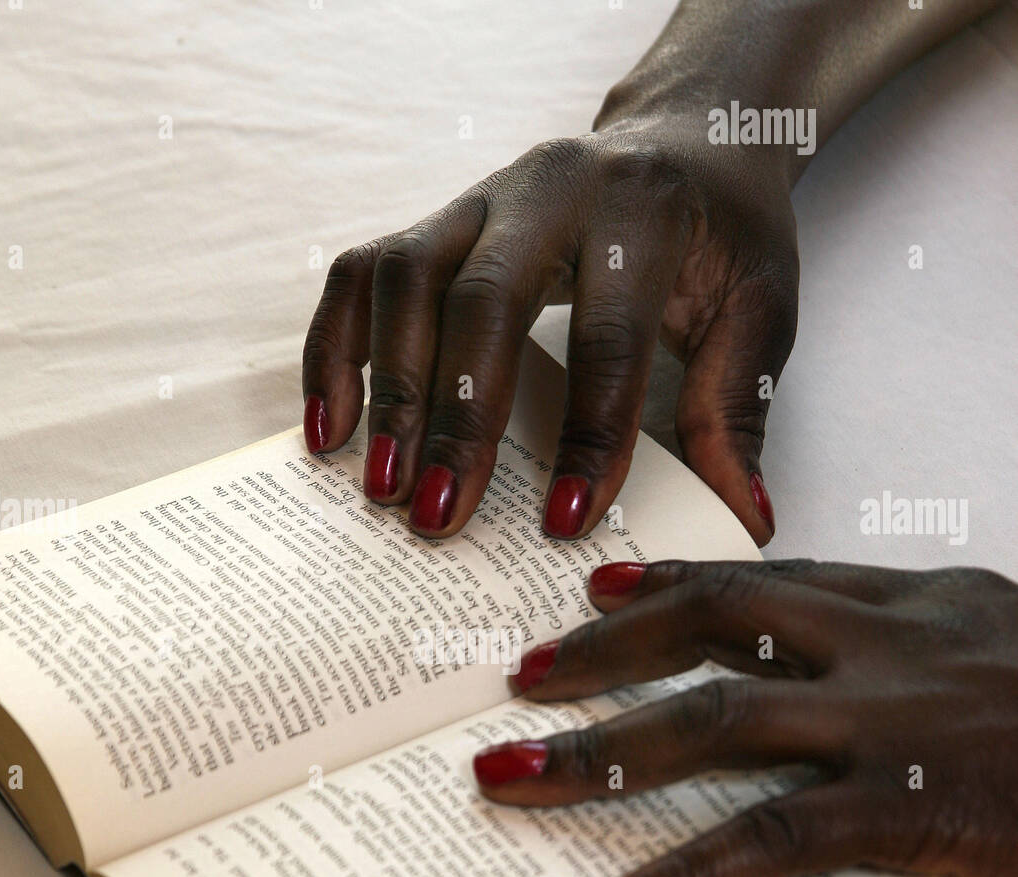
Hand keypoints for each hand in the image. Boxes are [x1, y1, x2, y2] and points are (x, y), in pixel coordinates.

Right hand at [302, 98, 798, 543]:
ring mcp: (478, 199)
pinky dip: (337, 351)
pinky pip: (362, 275)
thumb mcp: (757, 310)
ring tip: (379, 485)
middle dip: (458, 417)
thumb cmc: (719, 235)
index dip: (588, 433)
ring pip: (407, 279)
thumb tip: (741, 516)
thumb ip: (736, 410)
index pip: (610, 334)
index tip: (564, 521)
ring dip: (386, 389)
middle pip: (484, 300)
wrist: (682, 143)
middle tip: (436, 514)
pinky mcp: (434, 220)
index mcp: (642, 211)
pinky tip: (333, 428)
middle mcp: (549, 191)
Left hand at [473, 560, 1017, 876]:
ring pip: (714, 721)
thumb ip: (929, 648)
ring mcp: (897, 720)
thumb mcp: (1013, 647)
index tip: (599, 587)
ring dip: (601, 752)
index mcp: (925, 602)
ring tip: (512, 781)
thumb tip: (847, 673)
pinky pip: (769, 837)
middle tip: (521, 678)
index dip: (674, 581)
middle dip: (606, 651)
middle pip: (715, 627)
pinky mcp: (915, 805)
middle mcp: (895, 642)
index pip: (770, 578)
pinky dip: (682, 874)